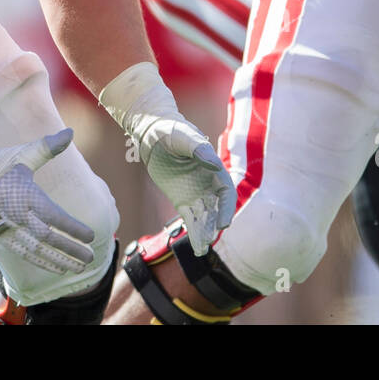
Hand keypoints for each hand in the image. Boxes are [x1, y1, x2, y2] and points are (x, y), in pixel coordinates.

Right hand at [0, 120, 95, 274]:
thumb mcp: (22, 155)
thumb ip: (48, 147)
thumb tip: (70, 133)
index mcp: (26, 196)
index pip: (55, 217)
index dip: (74, 229)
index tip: (92, 236)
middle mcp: (17, 217)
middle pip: (49, 239)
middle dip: (71, 250)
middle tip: (90, 259)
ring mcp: (7, 230)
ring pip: (36, 252)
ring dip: (58, 261)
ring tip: (76, 269)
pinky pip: (24, 254)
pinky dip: (41, 261)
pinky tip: (54, 266)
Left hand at [100, 63, 234, 254]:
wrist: (152, 133)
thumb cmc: (170, 130)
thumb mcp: (182, 136)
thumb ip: (198, 149)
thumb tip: (214, 164)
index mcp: (213, 168)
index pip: (226, 192)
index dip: (226, 208)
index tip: (223, 222)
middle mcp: (208, 183)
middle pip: (216, 208)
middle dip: (214, 225)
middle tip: (210, 239)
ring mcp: (196, 192)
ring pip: (204, 216)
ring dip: (205, 232)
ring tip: (202, 249)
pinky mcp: (182, 199)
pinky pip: (190, 218)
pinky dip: (194, 232)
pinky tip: (197, 246)